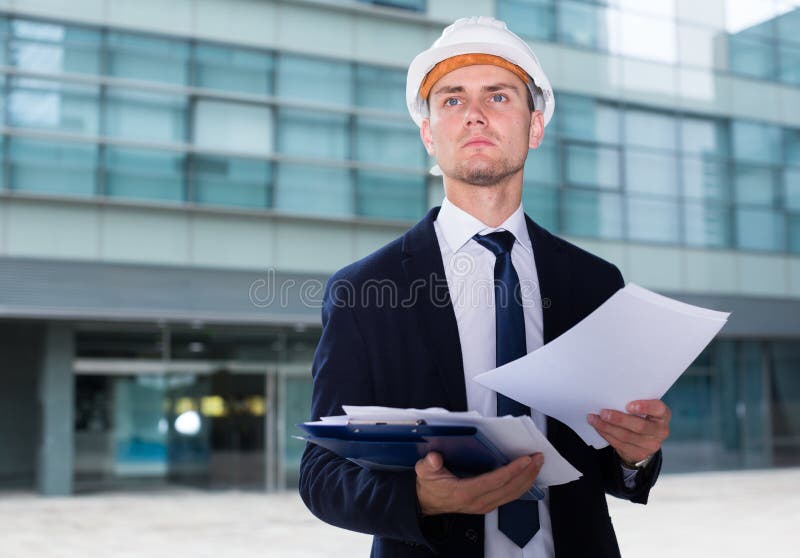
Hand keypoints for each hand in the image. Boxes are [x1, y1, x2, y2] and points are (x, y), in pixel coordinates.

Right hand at [415, 451, 543, 515]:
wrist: (427, 504)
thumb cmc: (429, 486)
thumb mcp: (424, 472)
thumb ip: (428, 465)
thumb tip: (435, 458)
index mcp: (464, 492)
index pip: (494, 482)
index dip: (512, 471)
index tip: (525, 460)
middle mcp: (478, 502)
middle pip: (509, 489)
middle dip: (527, 473)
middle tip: (538, 458)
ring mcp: (484, 505)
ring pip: (512, 494)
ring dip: (528, 480)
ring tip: (538, 465)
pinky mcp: (487, 505)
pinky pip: (509, 496)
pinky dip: (522, 486)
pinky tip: (528, 476)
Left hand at [587, 399, 670, 465]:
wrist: (645, 440)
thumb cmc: (642, 417)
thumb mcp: (645, 409)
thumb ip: (635, 403)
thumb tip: (611, 395)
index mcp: (663, 415)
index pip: (659, 409)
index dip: (645, 407)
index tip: (629, 405)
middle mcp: (660, 431)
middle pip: (639, 426)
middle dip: (619, 419)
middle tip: (603, 412)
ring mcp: (651, 445)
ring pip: (626, 436)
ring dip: (607, 427)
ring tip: (594, 418)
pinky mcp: (639, 453)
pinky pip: (619, 444)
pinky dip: (606, 434)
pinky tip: (598, 427)